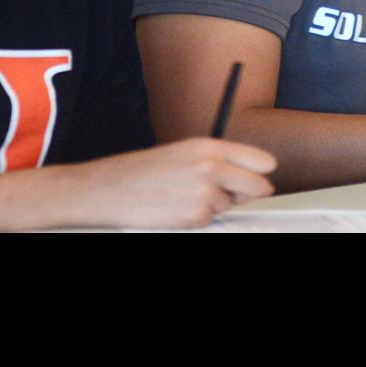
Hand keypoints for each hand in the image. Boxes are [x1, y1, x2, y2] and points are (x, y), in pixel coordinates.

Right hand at [66, 137, 277, 228]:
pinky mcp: (194, 216)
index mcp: (208, 146)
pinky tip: (175, 208)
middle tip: (225, 193)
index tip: (259, 178)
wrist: (105, 190)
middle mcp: (210, 167)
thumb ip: (218, 162)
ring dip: (214, 205)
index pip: (261, 161)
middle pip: (258, 186)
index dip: (261, 173)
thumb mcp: (182, 154)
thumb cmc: (141, 171)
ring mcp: (204, 193)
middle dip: (246, 193)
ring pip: (231, 205)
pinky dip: (198, 218)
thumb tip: (253, 180)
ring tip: (183, 196)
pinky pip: (211, 220)